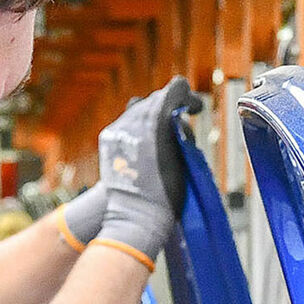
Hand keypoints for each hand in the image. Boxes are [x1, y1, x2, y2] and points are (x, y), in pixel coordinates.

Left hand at [72, 79, 199, 259]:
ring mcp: (118, 128)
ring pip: (139, 107)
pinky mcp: (108, 138)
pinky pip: (126, 121)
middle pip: (156, 98)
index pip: (174, 90)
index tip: (196, 109)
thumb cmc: (166, 191)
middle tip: (182, 118)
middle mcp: (134, 120)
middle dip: (171, 105)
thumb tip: (178, 117)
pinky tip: (146, 139)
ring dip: (154, 113)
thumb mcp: (183, 158)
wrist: (135, 212)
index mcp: (157, 122)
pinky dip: (139, 125)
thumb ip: (181, 132)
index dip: (188, 97)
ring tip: (163, 130)